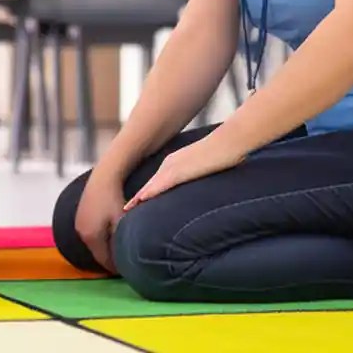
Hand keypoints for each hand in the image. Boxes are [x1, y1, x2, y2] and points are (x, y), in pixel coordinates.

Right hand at [74, 172, 127, 272]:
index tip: (128, 269)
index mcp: (91, 237)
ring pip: (93, 244)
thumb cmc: (115, 199)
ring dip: (104, 248)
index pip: (104, 261)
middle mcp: (81, 233)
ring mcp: (78, 224)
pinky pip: (89, 234)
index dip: (116, 268)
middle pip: (97, 253)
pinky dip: (99, 239)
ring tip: (118, 248)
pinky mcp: (79, 217)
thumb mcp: (121, 222)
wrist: (103, 178)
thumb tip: (126, 258)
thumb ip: (121, 242)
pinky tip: (109, 234)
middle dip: (110, 258)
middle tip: (125, 261)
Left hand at [125, 135, 245, 211]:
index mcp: (175, 163)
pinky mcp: (179, 171)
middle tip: (123, 210)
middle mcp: (170, 164)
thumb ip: (201, 175)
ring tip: (125, 210)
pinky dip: (149, 193)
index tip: (134, 204)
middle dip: (136, 198)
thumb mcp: (208, 167)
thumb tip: (205, 184)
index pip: (155, 182)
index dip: (145, 194)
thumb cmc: (224, 155)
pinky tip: (140, 201)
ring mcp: (173, 167)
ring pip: (151, 186)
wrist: (229, 142)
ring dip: (138, 199)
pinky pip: (160, 184)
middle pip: (149, 185)